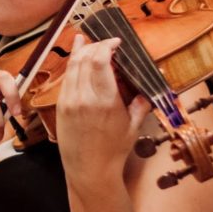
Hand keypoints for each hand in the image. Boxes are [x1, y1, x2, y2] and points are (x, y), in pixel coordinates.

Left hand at [51, 38, 150, 173]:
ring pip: (72, 66)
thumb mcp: (133, 126)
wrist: (90, 170)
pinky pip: (66, 78)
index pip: (101, 61)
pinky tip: (76, 55)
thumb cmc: (114, 150)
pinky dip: (71, 64)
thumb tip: (151, 86)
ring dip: (81, 51)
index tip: (117, 42)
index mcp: (105, 101)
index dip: (108, 45)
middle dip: (96, 46)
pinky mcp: (61, 106)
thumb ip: (141, 103)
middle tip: (107, 43)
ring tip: (88, 41)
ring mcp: (70, 101)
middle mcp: (85, 98)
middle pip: (86, 59)